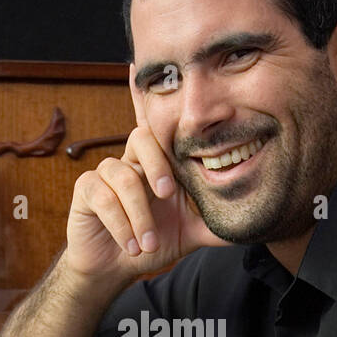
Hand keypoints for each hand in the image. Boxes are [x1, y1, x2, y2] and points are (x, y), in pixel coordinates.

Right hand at [61, 65, 228, 279]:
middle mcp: (129, 161)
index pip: (155, 125)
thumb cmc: (149, 245)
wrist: (114, 269)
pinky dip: (121, 223)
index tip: (140, 67)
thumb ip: (215, 225)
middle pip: (142, 138)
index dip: (146, 96)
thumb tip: (251, 225)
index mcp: (154, 164)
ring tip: (147, 243)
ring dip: (140, 214)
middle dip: (157, 166)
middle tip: (168, 195)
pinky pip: (103, 197)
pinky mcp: (86, 191)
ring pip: (123, 176)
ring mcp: (104, 174)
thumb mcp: (189, 234)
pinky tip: (130, 245)